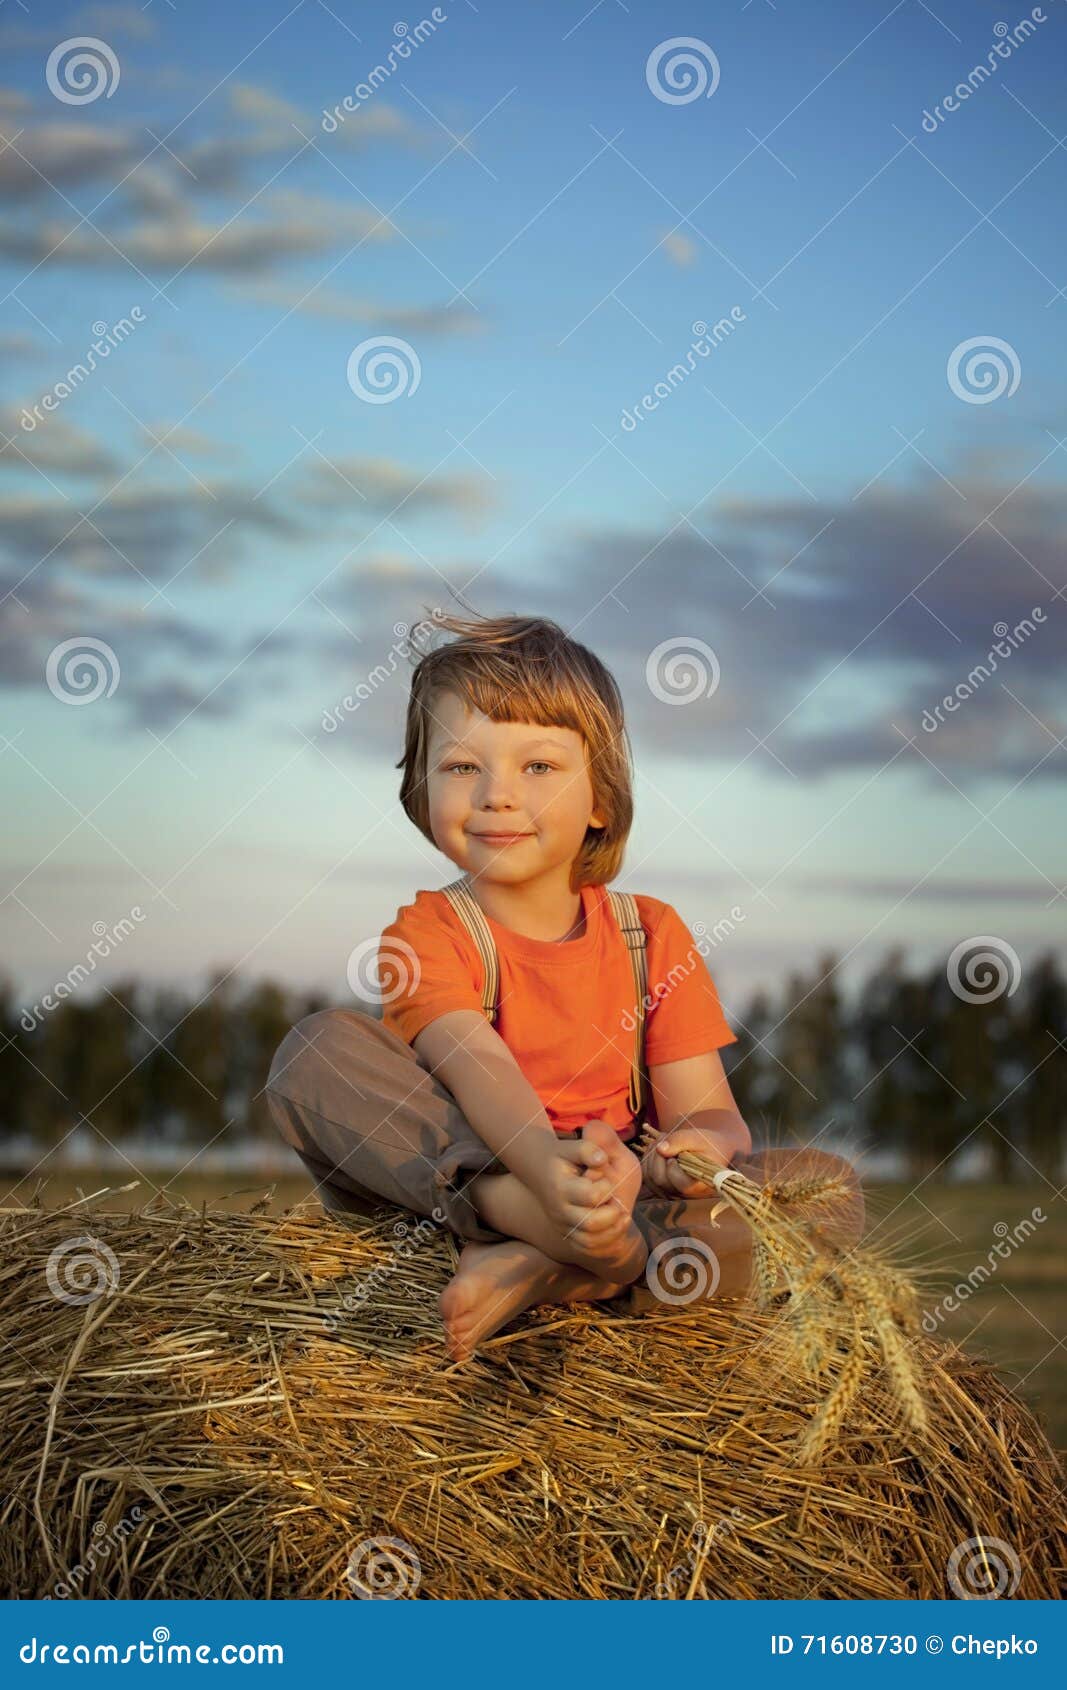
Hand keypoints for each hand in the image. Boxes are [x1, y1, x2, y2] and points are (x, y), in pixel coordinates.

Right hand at [526, 1127, 631, 1242]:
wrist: (541, 1172)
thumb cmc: (563, 1158)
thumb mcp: (573, 1147)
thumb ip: (587, 1149)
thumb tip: (601, 1159)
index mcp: (562, 1188)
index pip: (590, 1195)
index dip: (606, 1187)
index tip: (608, 1179)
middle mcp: (560, 1210)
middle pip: (590, 1223)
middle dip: (611, 1215)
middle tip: (618, 1202)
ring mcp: (563, 1225)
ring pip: (589, 1241)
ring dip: (612, 1232)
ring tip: (623, 1216)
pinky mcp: (568, 1234)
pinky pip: (588, 1248)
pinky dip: (606, 1242)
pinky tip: (616, 1226)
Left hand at [644, 1123, 732, 1198]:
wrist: (709, 1150)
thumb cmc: (707, 1144)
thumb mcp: (698, 1137)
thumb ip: (680, 1140)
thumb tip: (660, 1149)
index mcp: (701, 1186)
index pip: (680, 1183)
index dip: (673, 1166)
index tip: (678, 1152)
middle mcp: (685, 1195)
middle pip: (660, 1180)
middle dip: (658, 1155)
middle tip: (665, 1136)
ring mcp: (672, 1194)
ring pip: (650, 1178)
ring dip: (651, 1155)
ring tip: (663, 1140)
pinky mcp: (661, 1189)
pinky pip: (645, 1177)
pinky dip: (647, 1159)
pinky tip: (657, 1149)